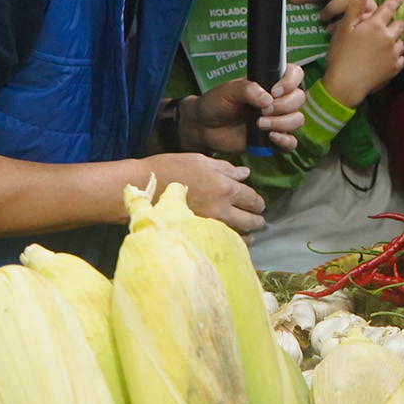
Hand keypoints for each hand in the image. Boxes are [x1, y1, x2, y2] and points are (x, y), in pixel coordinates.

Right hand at [136, 153, 265, 233]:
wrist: (144, 188)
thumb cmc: (171, 168)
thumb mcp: (200, 160)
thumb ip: (226, 168)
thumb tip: (245, 174)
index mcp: (224, 187)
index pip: (252, 198)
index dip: (258, 202)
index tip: (259, 204)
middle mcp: (221, 208)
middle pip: (251, 220)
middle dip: (257, 220)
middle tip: (259, 220)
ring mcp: (210, 225)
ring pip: (240, 236)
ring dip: (247, 234)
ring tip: (249, 233)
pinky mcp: (199, 234)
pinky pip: (223, 243)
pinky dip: (231, 243)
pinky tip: (231, 240)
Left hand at [187, 65, 308, 154]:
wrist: (204, 127)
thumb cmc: (215, 103)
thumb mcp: (227, 91)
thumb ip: (247, 90)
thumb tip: (267, 99)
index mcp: (270, 83)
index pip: (294, 74)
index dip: (290, 81)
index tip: (274, 90)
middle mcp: (277, 100)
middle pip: (299, 99)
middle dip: (284, 105)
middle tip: (263, 110)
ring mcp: (277, 120)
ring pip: (297, 120)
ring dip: (282, 122)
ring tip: (259, 124)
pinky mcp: (272, 140)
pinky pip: (291, 143)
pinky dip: (285, 140)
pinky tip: (270, 137)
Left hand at [291, 0, 372, 29]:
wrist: (358, 32)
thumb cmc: (342, 12)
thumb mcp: (329, 1)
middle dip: (333, 5)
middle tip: (323, 13)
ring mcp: (368, 12)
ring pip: (354, 11)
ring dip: (337, 17)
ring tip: (328, 22)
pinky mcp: (369, 26)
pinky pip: (356, 26)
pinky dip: (341, 28)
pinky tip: (334, 30)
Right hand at [322, 0, 403, 107]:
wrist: (345, 84)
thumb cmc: (341, 54)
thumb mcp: (344, 28)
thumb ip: (354, 8)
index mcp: (375, 25)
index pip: (388, 8)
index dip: (395, 1)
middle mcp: (388, 38)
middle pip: (399, 25)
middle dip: (394, 24)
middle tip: (385, 27)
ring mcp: (393, 54)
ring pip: (401, 42)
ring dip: (395, 41)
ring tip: (384, 44)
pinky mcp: (394, 69)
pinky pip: (401, 59)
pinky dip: (396, 56)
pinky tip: (387, 58)